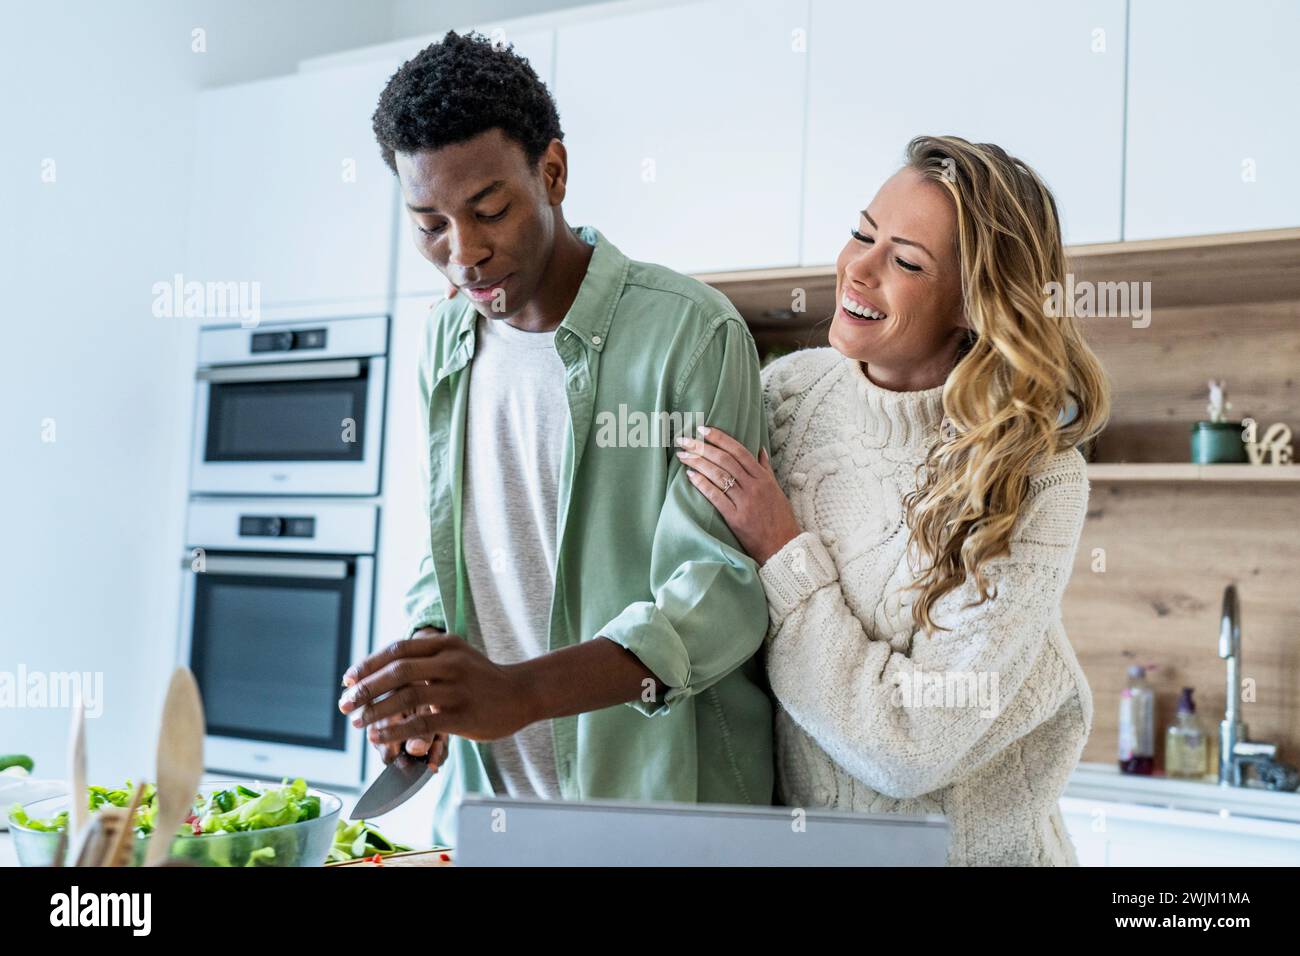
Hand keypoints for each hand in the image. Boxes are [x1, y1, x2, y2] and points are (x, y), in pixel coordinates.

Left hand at [339, 630, 536, 743]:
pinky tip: (378, 737)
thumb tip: (378, 671)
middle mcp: (451, 662)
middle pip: (398, 671)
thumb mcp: (456, 655)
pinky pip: (421, 723)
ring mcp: (458, 689)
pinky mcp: (463, 715)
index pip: (397, 649)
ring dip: (376, 711)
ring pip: (406, 697)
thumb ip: (424, 659)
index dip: (369, 665)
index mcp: (445, 643)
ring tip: (358, 722)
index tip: (348, 680)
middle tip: (344, 704)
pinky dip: (395, 730)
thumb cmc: (481, 678)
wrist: (522, 693)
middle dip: (365, 688)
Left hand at [676, 425, 801, 565]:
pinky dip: (702, 484)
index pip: (739, 451)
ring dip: (698, 463)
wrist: (783, 547)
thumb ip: (766, 469)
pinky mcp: (736, 518)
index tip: (703, 429)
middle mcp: (754, 486)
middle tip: (685, 440)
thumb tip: (760, 449)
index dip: (720, 438)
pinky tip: (690, 476)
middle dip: (703, 448)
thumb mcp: (776, 490)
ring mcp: (745, 502)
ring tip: (683, 455)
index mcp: (763, 478)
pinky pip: (716, 497)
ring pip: (719, 475)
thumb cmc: (780, 519)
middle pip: (725, 460)